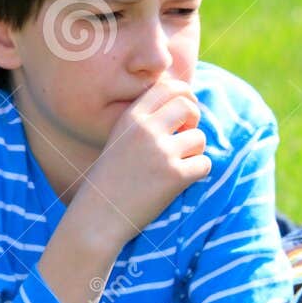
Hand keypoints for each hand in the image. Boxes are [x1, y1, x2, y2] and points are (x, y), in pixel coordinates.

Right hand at [75, 76, 210, 247]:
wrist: (97, 216)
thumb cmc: (110, 179)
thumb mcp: (121, 139)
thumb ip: (146, 121)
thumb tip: (187, 104)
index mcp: (131, 117)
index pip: (168, 86)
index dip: (184, 95)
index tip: (184, 114)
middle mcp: (146, 129)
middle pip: (188, 105)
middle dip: (194, 120)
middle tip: (185, 138)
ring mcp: (161, 152)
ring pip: (199, 137)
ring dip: (194, 151)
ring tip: (175, 166)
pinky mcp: (175, 175)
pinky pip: (204, 164)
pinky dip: (197, 173)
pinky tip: (179, 181)